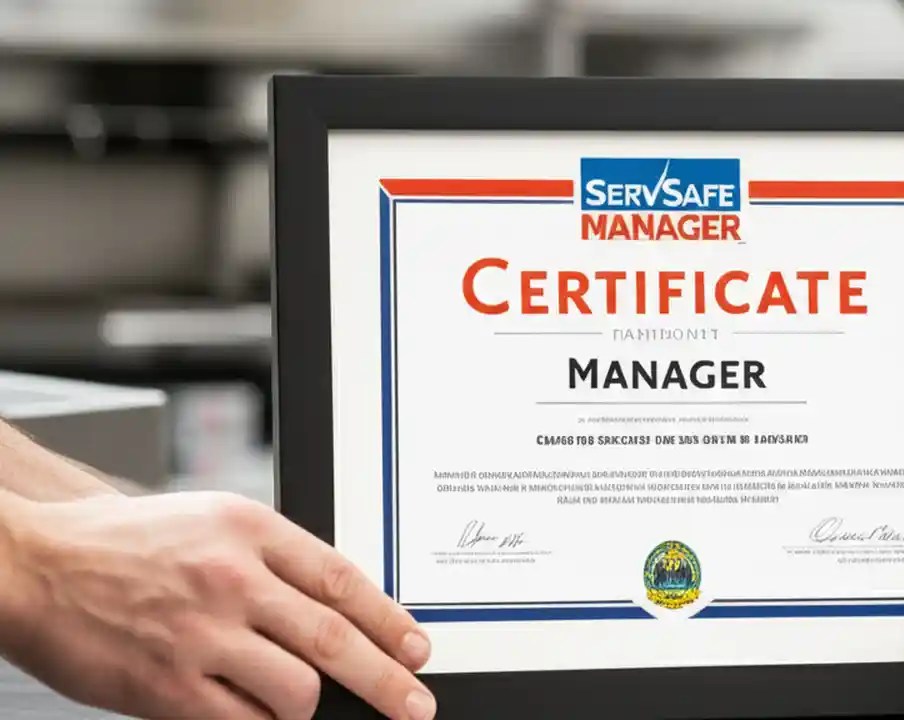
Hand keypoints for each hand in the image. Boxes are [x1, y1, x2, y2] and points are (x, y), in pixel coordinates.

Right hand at [0, 491, 434, 719]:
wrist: (36, 565)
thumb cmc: (121, 544)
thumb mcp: (210, 522)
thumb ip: (272, 560)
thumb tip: (335, 607)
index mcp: (248, 529)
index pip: (342, 578)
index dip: (389, 620)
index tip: (416, 647)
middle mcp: (232, 577)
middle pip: (334, 637)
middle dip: (386, 680)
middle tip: (414, 704)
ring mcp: (201, 633)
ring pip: (297, 689)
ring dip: (310, 706)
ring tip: (304, 706)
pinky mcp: (168, 685)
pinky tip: (259, 718)